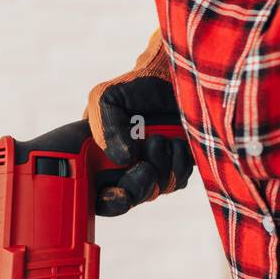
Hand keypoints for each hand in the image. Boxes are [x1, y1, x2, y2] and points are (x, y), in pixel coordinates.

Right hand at [85, 30, 194, 216]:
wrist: (172, 75)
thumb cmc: (135, 86)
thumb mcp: (105, 98)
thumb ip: (104, 128)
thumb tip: (123, 159)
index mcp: (99, 161)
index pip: (100, 198)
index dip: (110, 202)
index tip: (121, 194)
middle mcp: (124, 171)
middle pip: (132, 199)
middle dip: (141, 180)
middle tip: (146, 154)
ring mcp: (152, 172)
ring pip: (159, 189)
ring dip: (162, 164)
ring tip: (158, 136)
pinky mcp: (177, 168)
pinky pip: (180, 179)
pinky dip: (179, 161)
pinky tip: (174, 140)